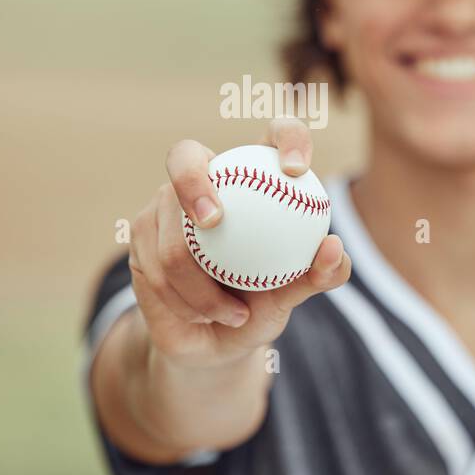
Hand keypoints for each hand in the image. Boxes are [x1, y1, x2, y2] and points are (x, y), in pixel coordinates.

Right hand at [127, 117, 350, 369]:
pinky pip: (157, 268)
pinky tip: (205, 317)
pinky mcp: (140, 235)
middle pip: (185, 156)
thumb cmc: (260, 306)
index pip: (275, 134)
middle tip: (213, 221)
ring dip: (202, 287)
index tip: (296, 170)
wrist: (213, 340)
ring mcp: (164, 204)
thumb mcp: (293, 295)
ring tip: (234, 314)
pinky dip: (187, 301)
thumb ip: (318, 274)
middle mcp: (205, 178)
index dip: (287, 138)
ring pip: (172, 237)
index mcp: (253, 176)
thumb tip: (334, 248)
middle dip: (192, 182)